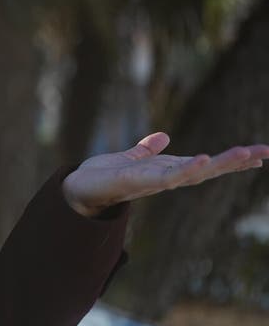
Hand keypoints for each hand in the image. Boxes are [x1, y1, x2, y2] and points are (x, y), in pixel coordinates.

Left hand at [61, 132, 268, 217]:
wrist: (76, 189)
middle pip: (207, 170)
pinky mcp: (137, 182)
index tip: (259, 155)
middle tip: (265, 152)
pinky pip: (166, 177)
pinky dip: (184, 169)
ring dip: (219, 164)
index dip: (229, 160)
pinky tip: (201, 160)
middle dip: (235, 162)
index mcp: (166, 171)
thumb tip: (162, 136)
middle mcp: (165, 179)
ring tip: (245, 153)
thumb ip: (146, 150)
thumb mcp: (130, 158)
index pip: (204, 165)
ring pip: (193, 173)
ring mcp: (154, 182)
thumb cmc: (102, 176)